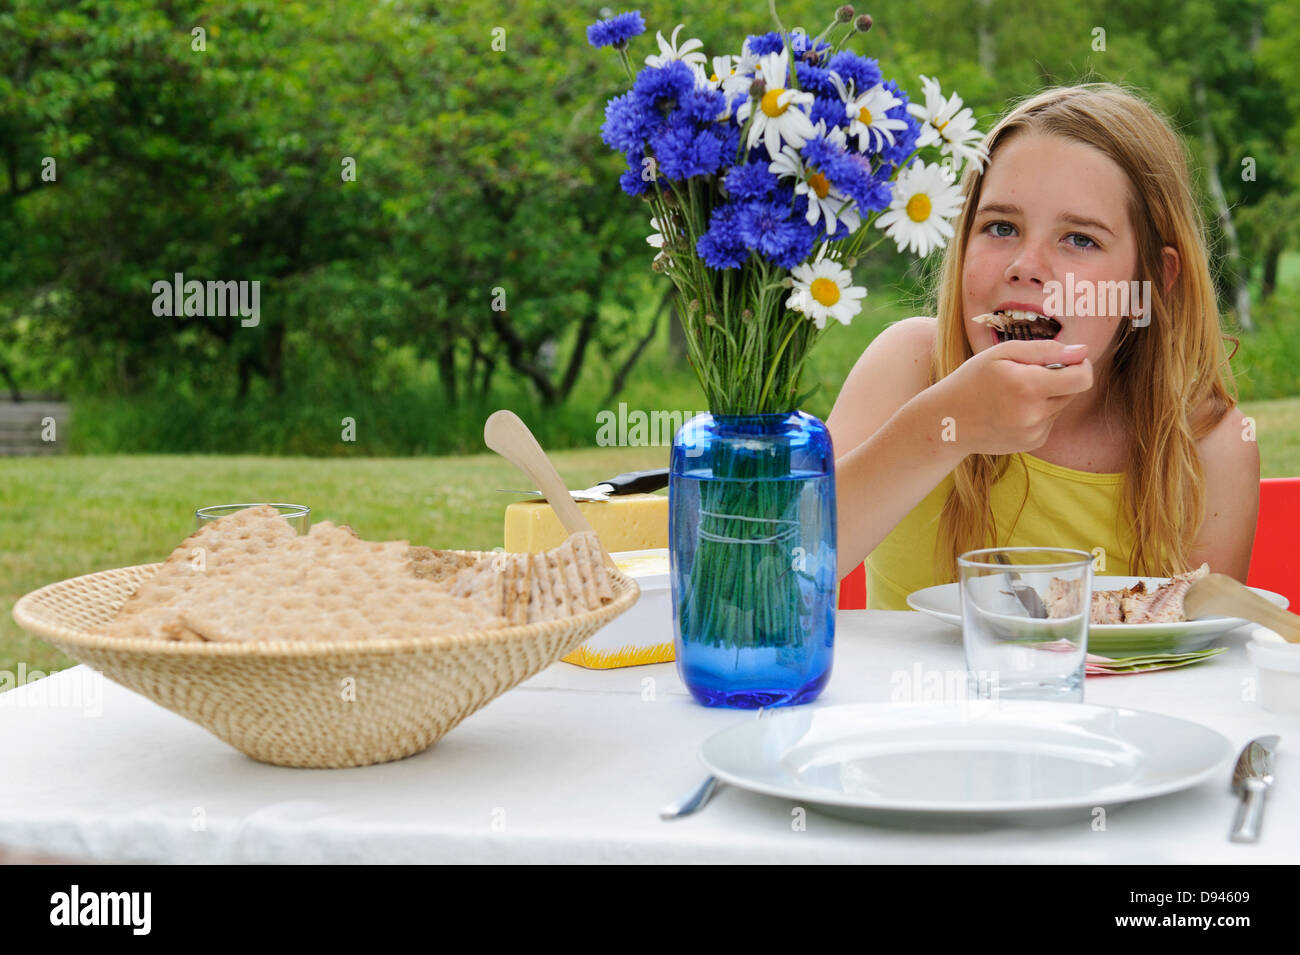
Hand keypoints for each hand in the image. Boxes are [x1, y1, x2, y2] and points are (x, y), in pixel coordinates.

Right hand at [929, 340, 1092, 455]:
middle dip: (1060, 379)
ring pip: (1061, 406)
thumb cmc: (971, 380)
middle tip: (1029, 375)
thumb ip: (1045, 349)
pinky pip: (1049, 421)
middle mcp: (1033, 414)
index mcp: (1027, 386)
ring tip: (1014, 395)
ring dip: (1047, 396)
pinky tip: (1012, 411)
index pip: (1082, 378)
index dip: (1080, 365)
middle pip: (1073, 391)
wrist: (946, 422)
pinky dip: (1037, 413)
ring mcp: (1033, 432)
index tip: (1067, 359)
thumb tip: (1083, 351)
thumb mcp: (1001, 353)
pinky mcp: (1032, 443)